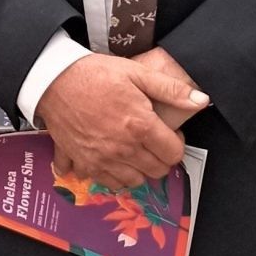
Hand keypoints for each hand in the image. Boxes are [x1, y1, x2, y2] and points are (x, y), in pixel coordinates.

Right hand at [34, 48, 207, 189]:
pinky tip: (111, 159)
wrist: (53, 80)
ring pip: (133, 181)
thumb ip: (171, 90)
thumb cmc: (95, 74)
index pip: (173, 154)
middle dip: (160, 157)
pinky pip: (106, 183)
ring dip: (138, 169)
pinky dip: (112, 175)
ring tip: (132, 150)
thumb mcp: (137, 73)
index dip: (175, 144)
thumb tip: (201, 100)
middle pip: (156, 171)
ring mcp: (102, 159)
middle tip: (151, 140)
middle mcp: (123, 149)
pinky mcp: (83, 163)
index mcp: (140, 126)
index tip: (167, 133)